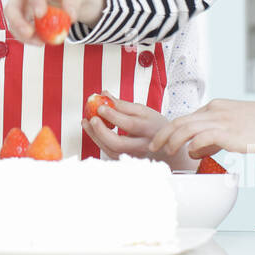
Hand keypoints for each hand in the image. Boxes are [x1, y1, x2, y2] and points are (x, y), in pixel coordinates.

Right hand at [3, 0, 105, 43]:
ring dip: (23, 34)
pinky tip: (41, 41)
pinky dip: (29, 38)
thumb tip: (70, 17)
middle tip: (30, 34)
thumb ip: (73, 1)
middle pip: (12, 6)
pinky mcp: (24, 15)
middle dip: (18, 22)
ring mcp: (22, 3)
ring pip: (13, 21)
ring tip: (41, 41)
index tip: (41, 14)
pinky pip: (20, 29)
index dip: (34, 0)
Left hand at [82, 98, 202, 170]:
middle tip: (92, 118)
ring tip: (87, 121)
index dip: (113, 115)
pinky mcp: (128, 160)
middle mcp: (142, 144)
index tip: (100, 106)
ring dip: (96, 136)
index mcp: (148, 128)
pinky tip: (92, 130)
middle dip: (102, 131)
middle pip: (119, 143)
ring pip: (112, 150)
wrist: (167, 147)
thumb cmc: (154, 126)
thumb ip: (123, 104)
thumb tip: (104, 94)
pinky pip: (110, 153)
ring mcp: (135, 155)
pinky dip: (98, 140)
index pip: (130, 124)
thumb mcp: (144, 111)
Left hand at [148, 97, 254, 158]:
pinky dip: (192, 146)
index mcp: (215, 107)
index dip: (170, 131)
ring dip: (171, 141)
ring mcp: (222, 120)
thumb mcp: (236, 127)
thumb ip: (215, 138)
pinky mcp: (230, 132)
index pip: (186, 118)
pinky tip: (191, 155)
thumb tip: (196, 150)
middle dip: (162, 135)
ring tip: (165, 152)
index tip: (161, 142)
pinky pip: (203, 138)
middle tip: (152, 148)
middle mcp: (215, 111)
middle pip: (179, 121)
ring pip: (185, 128)